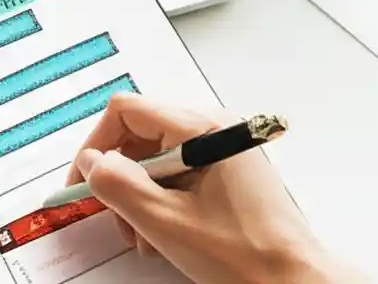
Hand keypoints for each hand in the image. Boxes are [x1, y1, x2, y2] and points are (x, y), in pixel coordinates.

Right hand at [66, 94, 360, 283]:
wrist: (294, 281)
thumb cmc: (248, 255)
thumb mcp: (166, 222)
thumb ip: (119, 186)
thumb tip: (92, 163)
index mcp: (203, 130)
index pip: (126, 112)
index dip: (95, 145)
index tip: (83, 180)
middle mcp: (214, 130)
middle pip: (140, 136)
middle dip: (119, 179)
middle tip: (113, 216)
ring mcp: (222, 151)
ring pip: (156, 160)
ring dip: (138, 197)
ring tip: (143, 234)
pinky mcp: (226, 172)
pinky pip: (178, 175)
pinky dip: (160, 202)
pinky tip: (163, 233)